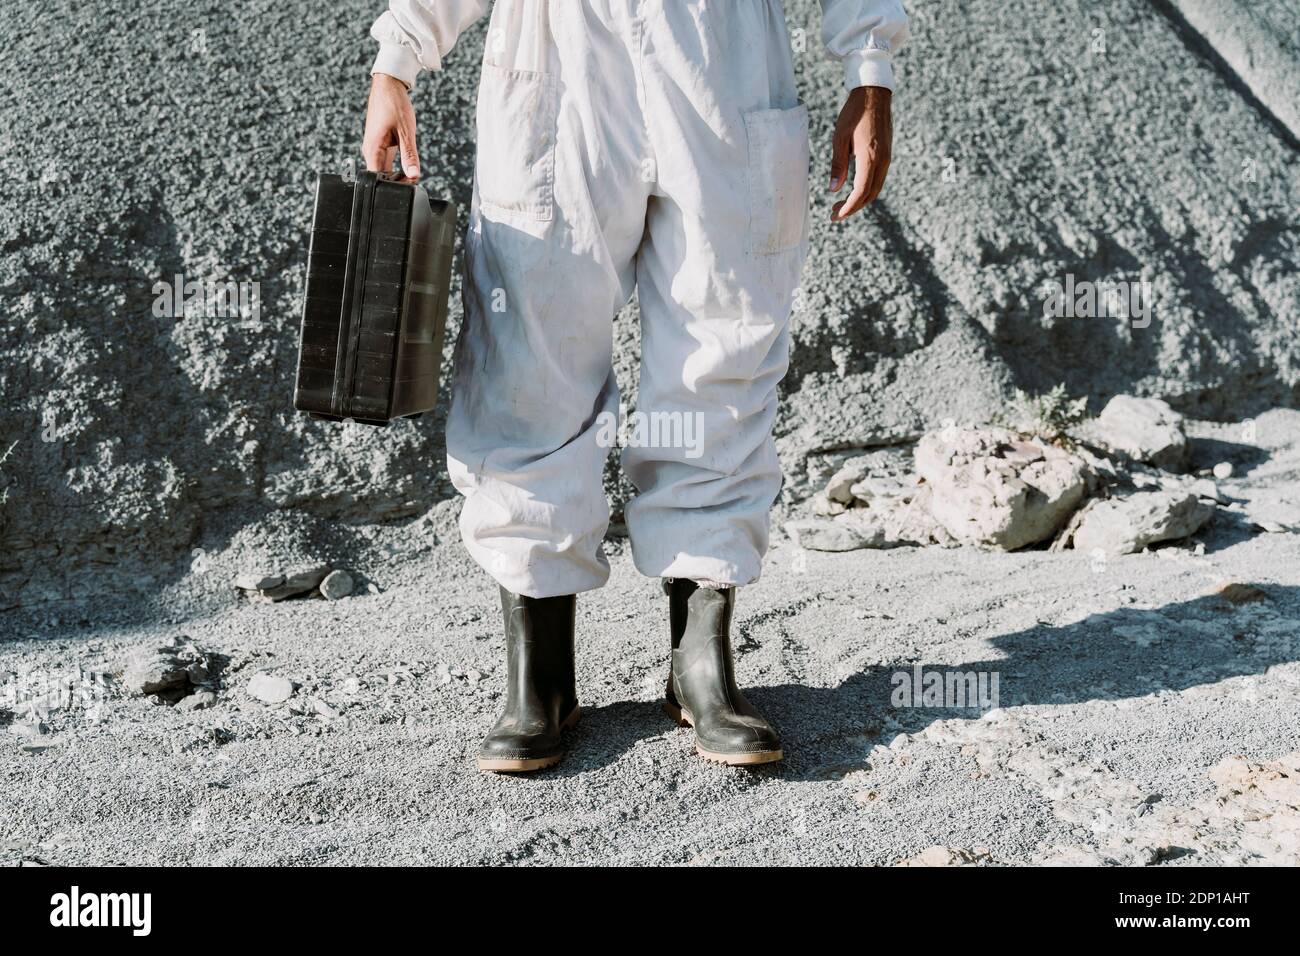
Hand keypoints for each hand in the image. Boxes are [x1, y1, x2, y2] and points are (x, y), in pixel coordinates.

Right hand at [362, 73, 420, 181]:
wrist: (388, 86)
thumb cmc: (394, 105)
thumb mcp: (406, 132)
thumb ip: (410, 156)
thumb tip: (414, 175)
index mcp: (372, 150)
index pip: (378, 180)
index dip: (394, 186)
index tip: (409, 184)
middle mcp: (370, 151)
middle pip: (382, 177)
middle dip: (398, 182)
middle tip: (414, 177)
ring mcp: (374, 148)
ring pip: (385, 170)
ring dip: (398, 174)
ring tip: (412, 169)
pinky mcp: (379, 145)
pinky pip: (386, 161)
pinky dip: (397, 165)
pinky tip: (407, 162)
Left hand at [829, 85, 892, 220]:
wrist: (874, 94)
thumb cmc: (854, 113)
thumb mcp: (840, 138)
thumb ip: (838, 165)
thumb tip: (834, 189)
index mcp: (871, 157)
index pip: (861, 191)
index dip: (849, 207)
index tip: (836, 215)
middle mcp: (882, 161)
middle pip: (870, 194)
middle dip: (853, 208)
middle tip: (834, 214)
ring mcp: (886, 158)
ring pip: (875, 188)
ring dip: (859, 200)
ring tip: (841, 204)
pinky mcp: (886, 154)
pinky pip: (877, 179)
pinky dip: (865, 189)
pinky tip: (852, 189)